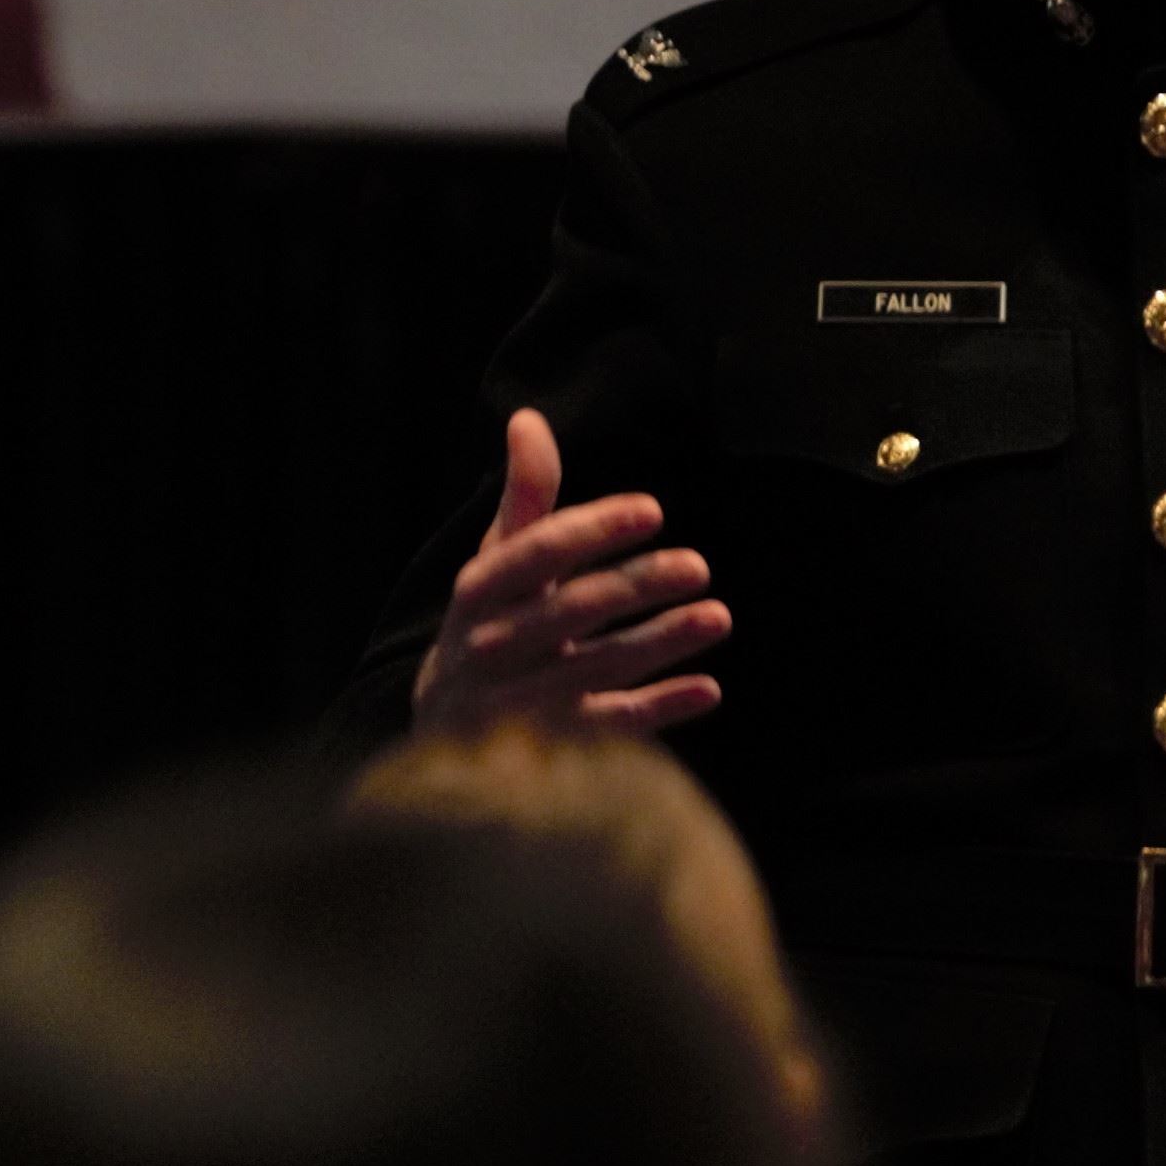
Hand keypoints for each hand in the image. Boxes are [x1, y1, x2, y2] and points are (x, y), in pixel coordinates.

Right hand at [410, 409, 731, 740]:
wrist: (446, 729)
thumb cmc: (491, 623)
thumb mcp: (497, 562)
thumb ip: (525, 498)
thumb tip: (528, 418)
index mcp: (479, 590)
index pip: (535, 554)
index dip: (593, 530)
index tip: (653, 510)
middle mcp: (490, 645)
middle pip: (570, 611)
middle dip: (635, 585)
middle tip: (698, 566)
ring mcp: (518, 701)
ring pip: (595, 668)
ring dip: (660, 642)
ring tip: (718, 616)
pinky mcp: (549, 747)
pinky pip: (609, 727)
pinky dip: (658, 709)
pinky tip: (708, 689)